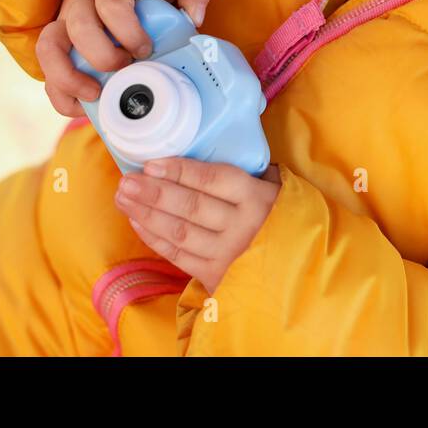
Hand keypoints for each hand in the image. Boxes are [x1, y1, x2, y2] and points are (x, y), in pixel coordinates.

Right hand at [35, 0, 215, 116]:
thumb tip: (195, 19)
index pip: (112, 5)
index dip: (128, 32)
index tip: (146, 48)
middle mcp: (81, 0)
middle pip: (78, 28)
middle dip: (102, 55)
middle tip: (126, 68)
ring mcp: (64, 21)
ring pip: (48, 48)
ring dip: (67, 77)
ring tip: (96, 95)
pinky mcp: (58, 41)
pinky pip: (46, 68)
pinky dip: (59, 92)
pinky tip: (84, 107)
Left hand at [113, 158, 282, 294]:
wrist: (303, 273)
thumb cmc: (286, 220)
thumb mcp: (279, 189)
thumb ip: (253, 173)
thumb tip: (217, 150)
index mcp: (259, 199)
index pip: (214, 180)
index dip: (180, 171)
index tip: (152, 163)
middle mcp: (242, 227)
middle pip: (190, 207)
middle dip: (154, 192)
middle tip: (127, 180)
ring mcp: (228, 254)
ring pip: (179, 232)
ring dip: (147, 213)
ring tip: (124, 197)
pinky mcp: (216, 276)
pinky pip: (178, 255)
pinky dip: (155, 238)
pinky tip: (138, 221)